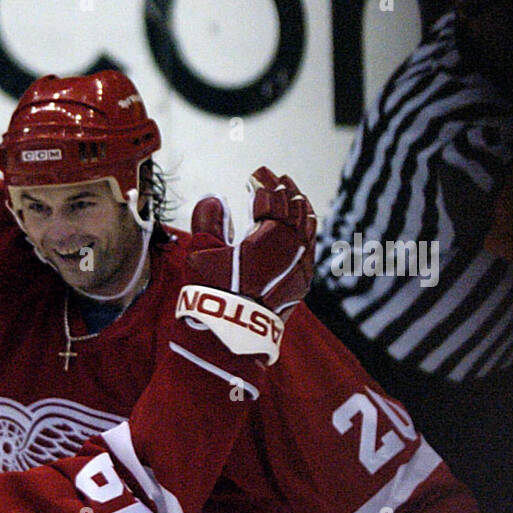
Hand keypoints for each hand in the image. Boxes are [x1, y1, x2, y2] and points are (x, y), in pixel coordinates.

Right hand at [176, 167, 316, 363]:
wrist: (230, 338)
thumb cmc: (212, 297)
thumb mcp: (201, 255)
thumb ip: (208, 222)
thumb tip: (215, 200)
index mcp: (270, 238)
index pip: (273, 200)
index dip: (264, 183)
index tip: (255, 173)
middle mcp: (293, 250)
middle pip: (294, 208)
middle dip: (283, 189)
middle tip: (273, 176)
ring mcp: (301, 266)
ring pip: (308, 225)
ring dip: (298, 205)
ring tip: (291, 192)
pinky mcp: (302, 282)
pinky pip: (311, 244)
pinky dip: (306, 228)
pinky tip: (303, 222)